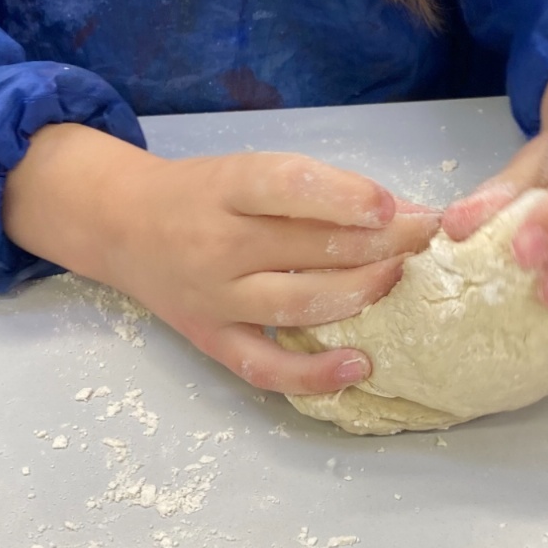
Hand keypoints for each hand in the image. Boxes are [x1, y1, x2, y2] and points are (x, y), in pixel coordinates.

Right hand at [3, 127, 437, 392]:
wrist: (120, 225)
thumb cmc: (202, 194)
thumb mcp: (245, 173)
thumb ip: (311, 191)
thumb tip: (401, 214)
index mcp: (226, 188)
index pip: (287, 187)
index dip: (344, 197)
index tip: (392, 207)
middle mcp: (217, 243)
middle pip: (307, 247)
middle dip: (380, 244)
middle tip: (427, 243)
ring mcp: (213, 298)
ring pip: (298, 304)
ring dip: (360, 295)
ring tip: (402, 285)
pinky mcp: (211, 340)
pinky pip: (265, 368)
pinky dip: (314, 375)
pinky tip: (360, 365)